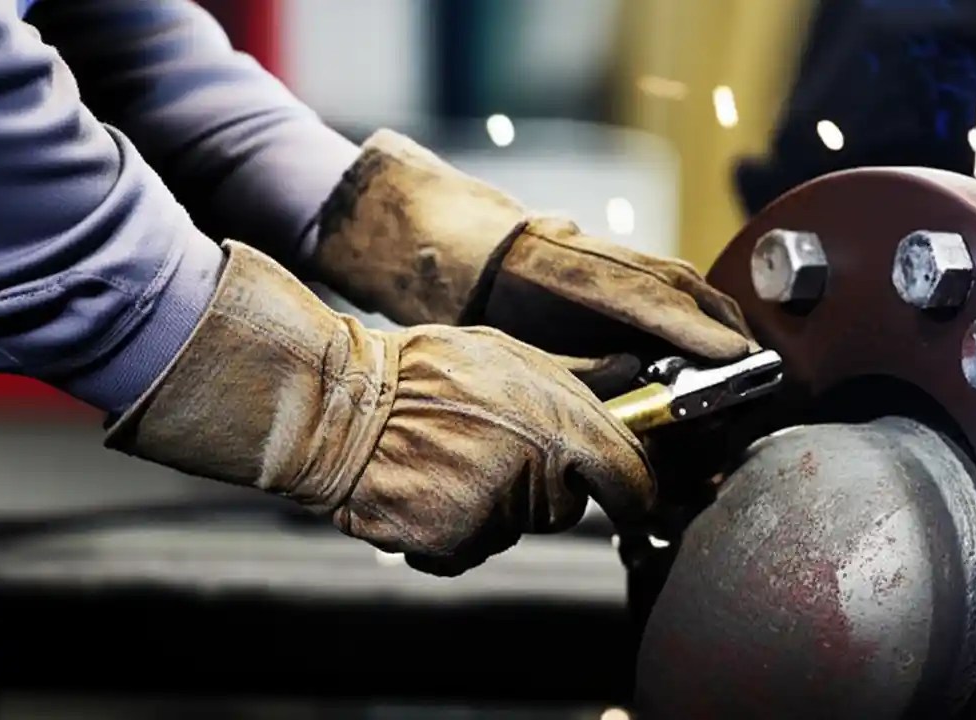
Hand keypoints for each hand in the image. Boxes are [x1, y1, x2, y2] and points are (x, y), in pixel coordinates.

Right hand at [107, 242, 652, 576]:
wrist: (339, 409)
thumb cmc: (422, 372)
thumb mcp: (507, 354)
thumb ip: (576, 374)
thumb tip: (629, 373)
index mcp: (560, 423)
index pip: (632, 477)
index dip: (637, 491)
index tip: (634, 498)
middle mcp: (537, 474)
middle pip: (569, 506)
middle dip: (545, 485)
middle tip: (496, 447)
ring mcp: (495, 514)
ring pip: (519, 526)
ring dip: (497, 505)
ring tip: (451, 459)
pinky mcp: (455, 546)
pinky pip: (474, 548)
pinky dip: (457, 530)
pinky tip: (430, 489)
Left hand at [311, 129, 756, 364]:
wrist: (426, 236)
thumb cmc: (448, 290)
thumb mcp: (488, 335)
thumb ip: (558, 360)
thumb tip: (633, 374)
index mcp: (542, 261)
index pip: (631, 290)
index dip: (686, 324)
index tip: (730, 354)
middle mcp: (576, 245)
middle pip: (664, 275)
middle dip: (714, 317)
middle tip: (751, 362)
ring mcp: (587, 243)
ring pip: (664, 272)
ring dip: (707, 310)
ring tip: (738, 353)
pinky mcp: (593, 253)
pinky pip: (650, 277)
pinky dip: (684, 306)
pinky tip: (701, 336)